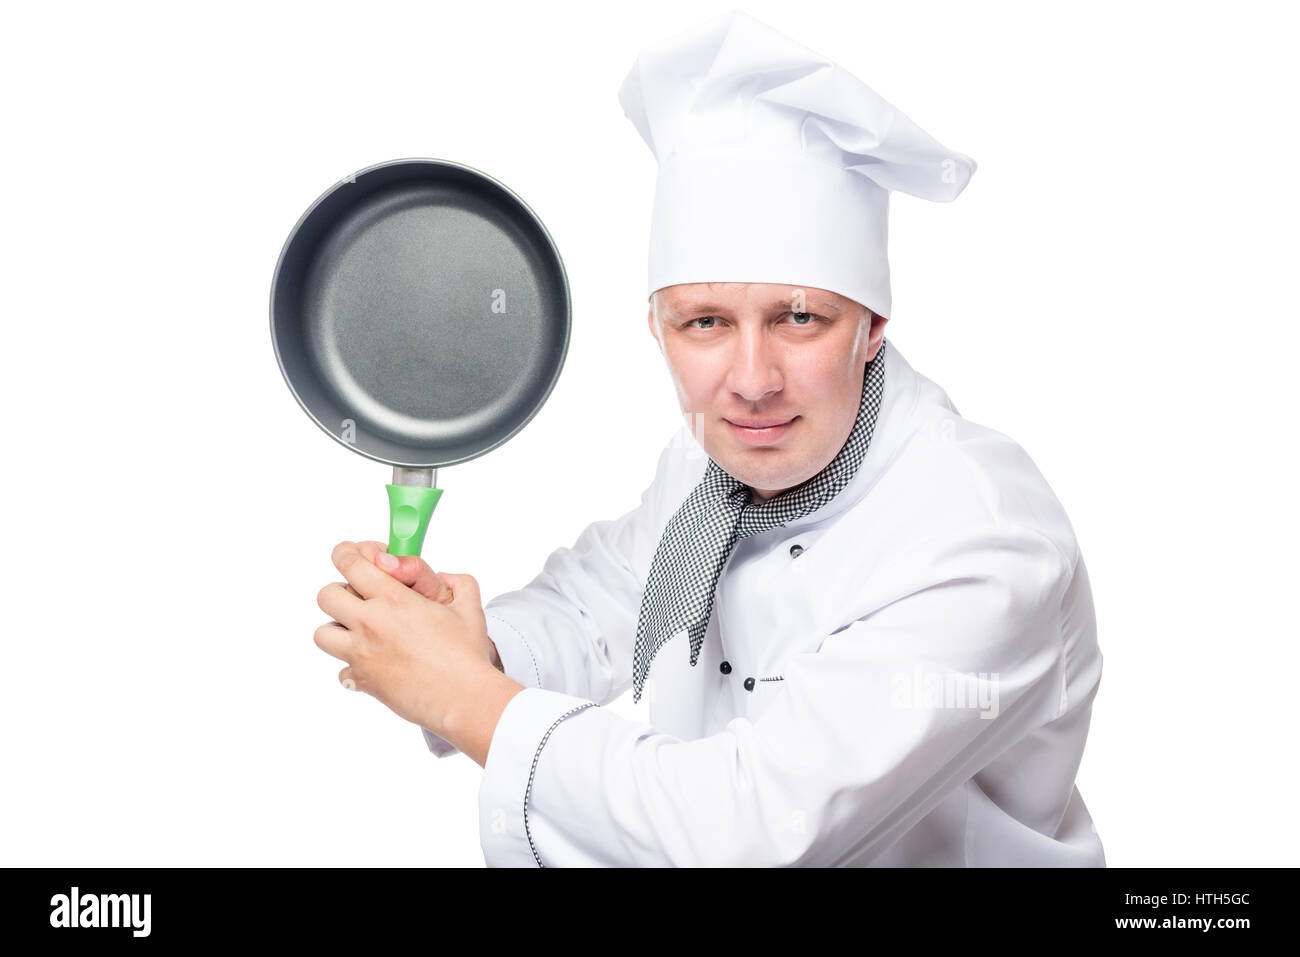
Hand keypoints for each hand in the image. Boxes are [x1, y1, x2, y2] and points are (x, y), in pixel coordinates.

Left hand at [314, 541, 497, 734]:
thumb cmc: (466, 656)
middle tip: (359, 598)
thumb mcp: (469, 608)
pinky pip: (340, 670)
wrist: (462, 698)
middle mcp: (370, 623)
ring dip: (337, 629)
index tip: (348, 553)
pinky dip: (351, 666)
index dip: (345, 553)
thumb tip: (448, 576)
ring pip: (323, 633)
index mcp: (393, 599)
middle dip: (340, 591)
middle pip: (326, 595)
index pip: (350, 563)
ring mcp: (362, 654)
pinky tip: (373, 664)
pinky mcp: (363, 680)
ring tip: (360, 632)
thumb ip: (459, 583)